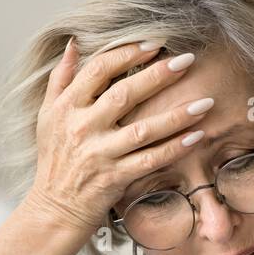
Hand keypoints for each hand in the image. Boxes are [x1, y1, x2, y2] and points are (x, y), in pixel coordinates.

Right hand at [20, 37, 215, 237]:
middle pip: (125, 94)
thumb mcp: (47, 116)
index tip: (154, 44)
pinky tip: (197, 136)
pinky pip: (150, 160)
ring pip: (143, 129)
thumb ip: (61, 79)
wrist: (53, 210)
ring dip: (176, 115)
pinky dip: (174, 148)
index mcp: (66, 107)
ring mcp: (99, 154)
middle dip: (158, 75)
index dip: (127, 53)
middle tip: (186, 60)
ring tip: (205, 102)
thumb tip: (75, 44)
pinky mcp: (115, 178)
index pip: (99, 69)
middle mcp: (82, 128)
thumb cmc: (54, 161)